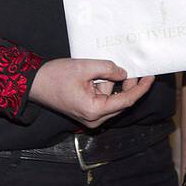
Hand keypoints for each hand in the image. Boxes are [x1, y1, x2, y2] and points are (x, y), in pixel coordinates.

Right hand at [28, 59, 153, 128]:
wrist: (34, 83)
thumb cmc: (55, 76)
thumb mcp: (85, 67)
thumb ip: (108, 69)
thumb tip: (124, 74)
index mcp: (95, 110)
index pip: (126, 101)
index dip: (141, 88)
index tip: (151, 76)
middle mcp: (94, 118)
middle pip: (121, 101)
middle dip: (128, 85)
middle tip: (135, 68)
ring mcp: (89, 116)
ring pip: (112, 99)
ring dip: (111, 83)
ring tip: (97, 69)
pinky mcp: (86, 111)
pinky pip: (102, 98)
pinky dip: (104, 86)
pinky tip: (96, 75)